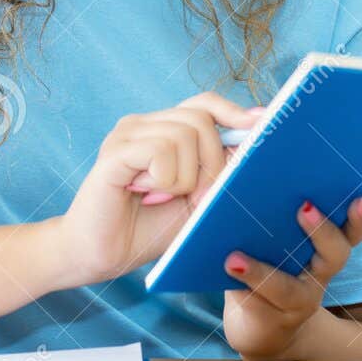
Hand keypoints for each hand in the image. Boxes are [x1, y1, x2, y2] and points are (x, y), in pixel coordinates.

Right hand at [55, 92, 260, 285]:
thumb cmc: (145, 230)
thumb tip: (249, 147)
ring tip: (161, 197)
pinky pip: (160, 152)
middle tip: (194, 198)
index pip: (204, 103)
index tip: (262, 122)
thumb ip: (219, 174)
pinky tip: (143, 192)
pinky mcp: (115, 152)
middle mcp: (144, 125)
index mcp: (163, 132)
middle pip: (201, 120)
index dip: (234, 111)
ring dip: (185, 178)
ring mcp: (127, 134)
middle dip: (212, 163)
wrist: (99, 256)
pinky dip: (164, 180)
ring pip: (184, 135)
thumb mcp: (196, 201)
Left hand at [222, 197, 361, 360]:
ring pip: (286, 289)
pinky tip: (221, 268)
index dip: (359, 219)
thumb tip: (236, 171)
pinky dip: (237, 284)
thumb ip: (265, 211)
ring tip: (232, 259)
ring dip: (260, 272)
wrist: (260, 326)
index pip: (352, 231)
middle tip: (304, 207)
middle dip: (322, 231)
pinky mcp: (271, 320)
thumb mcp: (272, 238)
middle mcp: (319, 276)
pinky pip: (255, 303)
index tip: (357, 199)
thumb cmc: (268, 267)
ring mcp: (298, 302)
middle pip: (334, 256)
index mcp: (326, 248)